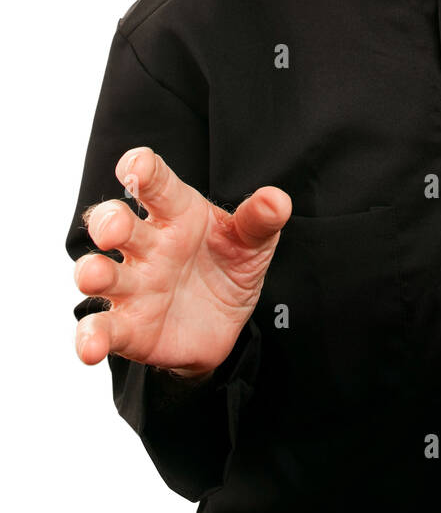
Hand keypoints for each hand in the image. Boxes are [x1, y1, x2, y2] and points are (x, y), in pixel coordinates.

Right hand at [73, 146, 291, 377]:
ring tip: (95, 275)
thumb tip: (277, 199)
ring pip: (98, 272)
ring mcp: (133, 285)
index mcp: (176, 214)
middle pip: (116, 223)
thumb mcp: (252, 242)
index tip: (137, 166)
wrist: (226, 325)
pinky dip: (91, 336)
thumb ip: (259, 220)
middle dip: (108, 222)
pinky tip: (90, 346)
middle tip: (113, 228)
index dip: (142, 169)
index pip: (156, 184)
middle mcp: (147, 245)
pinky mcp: (128, 326)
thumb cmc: (229, 266)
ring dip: (91, 272)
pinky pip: (103, 328)